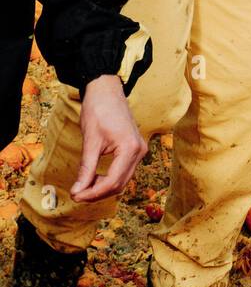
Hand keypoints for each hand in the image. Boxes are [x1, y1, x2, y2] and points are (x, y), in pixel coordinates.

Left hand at [71, 75, 146, 202]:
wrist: (107, 91)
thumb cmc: (99, 111)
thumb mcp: (90, 141)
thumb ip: (86, 169)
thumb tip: (77, 192)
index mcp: (130, 148)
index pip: (112, 181)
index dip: (92, 193)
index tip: (74, 196)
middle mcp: (139, 151)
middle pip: (119, 184)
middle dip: (97, 193)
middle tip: (76, 194)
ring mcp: (139, 149)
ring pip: (122, 179)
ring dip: (103, 187)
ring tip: (83, 186)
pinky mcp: (134, 148)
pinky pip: (123, 171)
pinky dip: (109, 178)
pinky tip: (94, 177)